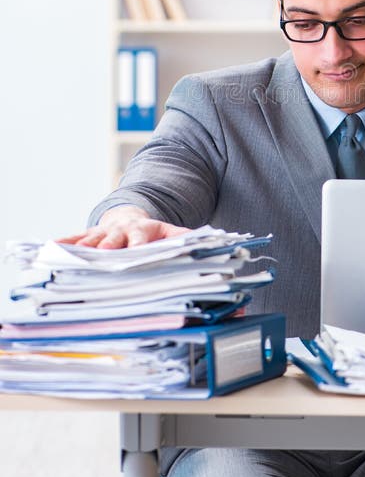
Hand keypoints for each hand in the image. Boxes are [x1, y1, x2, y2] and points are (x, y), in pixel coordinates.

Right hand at [57, 206, 191, 249]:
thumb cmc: (152, 233)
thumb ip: (183, 238)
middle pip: (112, 242)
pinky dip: (62, 244)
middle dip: (107, 250)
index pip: (141, 241)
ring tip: (67, 257)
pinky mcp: (87, 236)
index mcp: (142, 231)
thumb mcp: (169, 233)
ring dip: (80, 249)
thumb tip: (204, 244)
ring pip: (90, 241)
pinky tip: (49, 249)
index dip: (139, 247)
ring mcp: (102, 234)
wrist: (131, 219)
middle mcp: (120, 232)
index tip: (138, 253)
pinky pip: (73, 239)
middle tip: (101, 257)